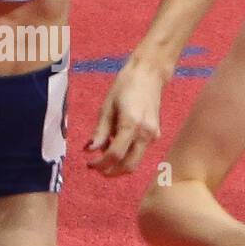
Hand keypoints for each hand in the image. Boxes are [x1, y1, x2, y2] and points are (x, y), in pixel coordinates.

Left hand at [84, 56, 163, 175]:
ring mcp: (153, 136)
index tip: (89, 164)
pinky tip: (116, 143)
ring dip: (119, 164)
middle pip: (129, 166)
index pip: (115, 155)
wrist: (149, 74)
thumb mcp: (107, 107)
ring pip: (135, 161)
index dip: (100, 164)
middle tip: (96, 167)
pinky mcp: (155, 135)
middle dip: (112, 172)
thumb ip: (100, 132)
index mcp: (131, 124)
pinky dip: (126, 154)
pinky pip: (139, 152)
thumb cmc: (125, 86)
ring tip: (104, 153)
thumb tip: (89, 150)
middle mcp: (145, 134)